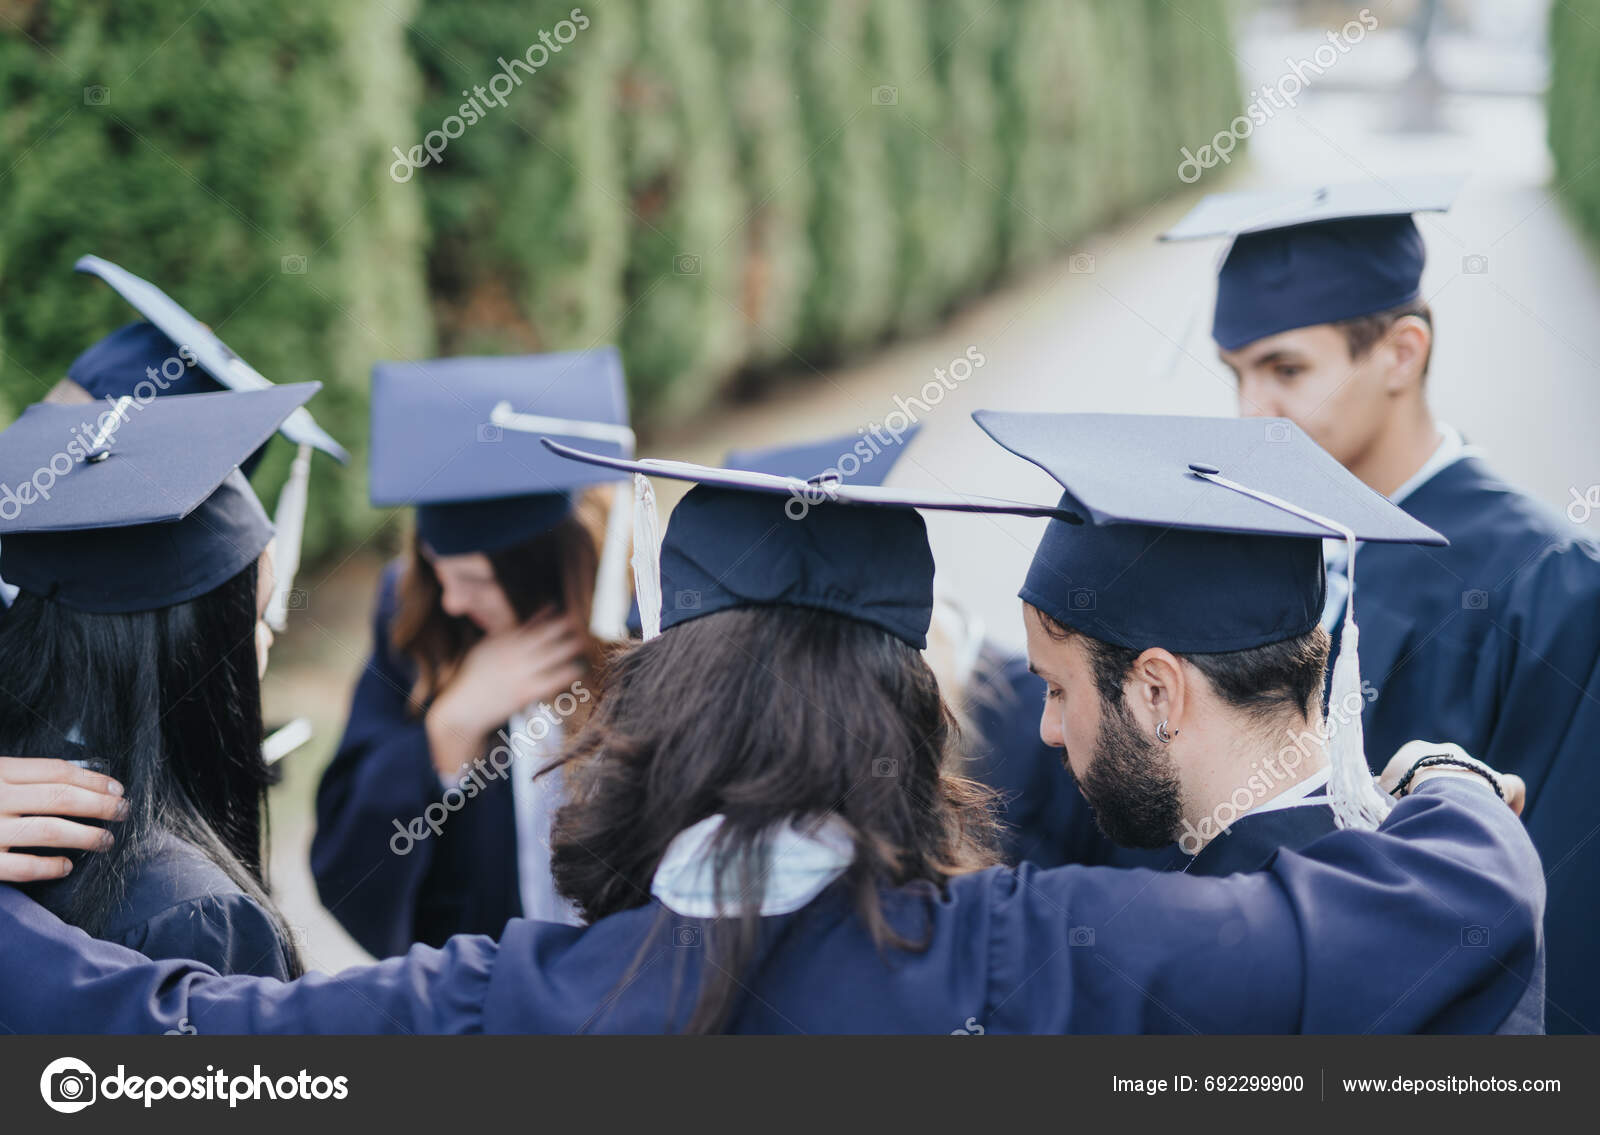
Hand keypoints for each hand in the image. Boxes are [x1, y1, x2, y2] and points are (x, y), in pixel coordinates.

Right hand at [0, 757, 126, 881]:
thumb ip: (26, 778)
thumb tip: (83, 779)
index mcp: (0, 772)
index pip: (57, 771)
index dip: (93, 780)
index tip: (117, 789)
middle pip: (61, 798)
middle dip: (101, 805)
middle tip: (123, 812)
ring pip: (50, 831)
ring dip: (86, 836)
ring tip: (106, 841)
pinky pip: (23, 867)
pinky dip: (50, 867)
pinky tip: (67, 867)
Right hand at [425, 613, 587, 777]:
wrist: (463, 708)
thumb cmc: (476, 673)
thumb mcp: (490, 646)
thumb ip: (515, 629)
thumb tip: (543, 611)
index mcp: (503, 641)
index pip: (534, 626)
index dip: (555, 620)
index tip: (570, 615)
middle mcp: (512, 654)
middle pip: (546, 637)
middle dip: (565, 630)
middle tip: (581, 625)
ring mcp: (519, 673)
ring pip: (551, 656)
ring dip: (569, 648)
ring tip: (582, 643)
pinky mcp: (524, 693)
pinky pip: (551, 680)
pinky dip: (566, 673)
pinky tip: (577, 669)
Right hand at [1379, 740, 1525, 815]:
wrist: (1437, 790)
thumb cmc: (1402, 792)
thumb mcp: (1381, 793)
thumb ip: (1382, 795)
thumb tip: (1378, 802)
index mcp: (1416, 751)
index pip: (1408, 768)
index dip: (1405, 790)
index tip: (1402, 807)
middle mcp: (1447, 751)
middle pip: (1442, 771)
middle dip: (1438, 790)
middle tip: (1432, 813)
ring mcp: (1475, 765)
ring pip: (1474, 779)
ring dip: (1468, 797)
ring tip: (1461, 820)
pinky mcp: (1499, 780)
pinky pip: (1512, 787)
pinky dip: (1511, 800)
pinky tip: (1506, 814)